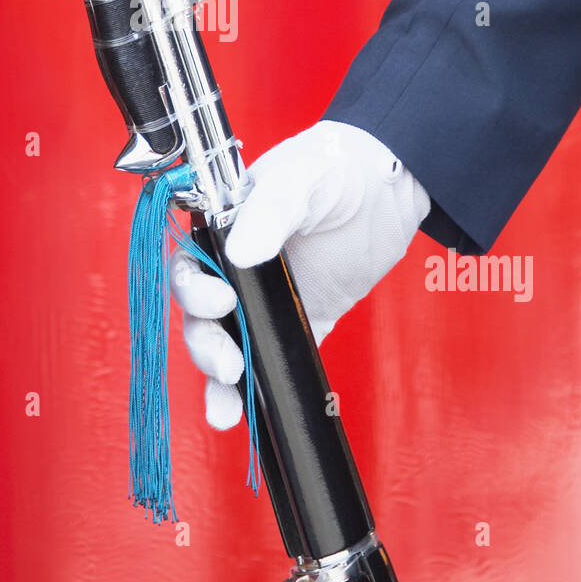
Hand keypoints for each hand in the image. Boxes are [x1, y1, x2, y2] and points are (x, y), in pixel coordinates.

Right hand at [171, 121, 430, 428]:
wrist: (390, 184)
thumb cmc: (335, 166)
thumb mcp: (299, 178)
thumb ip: (269, 211)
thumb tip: (238, 254)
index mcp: (222, 226)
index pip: (189, 264)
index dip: (194, 290)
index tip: (222, 301)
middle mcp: (235, 265)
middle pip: (199, 314)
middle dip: (205, 343)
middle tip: (228, 362)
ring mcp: (264, 297)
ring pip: (225, 341)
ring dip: (217, 376)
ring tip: (226, 407)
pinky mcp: (296, 322)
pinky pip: (267, 358)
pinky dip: (250, 390)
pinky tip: (238, 415)